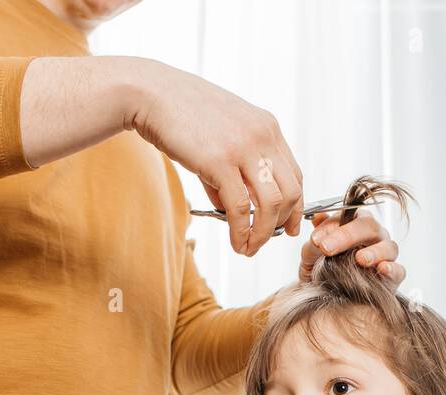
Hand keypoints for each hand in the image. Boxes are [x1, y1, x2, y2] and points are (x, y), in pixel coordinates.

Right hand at [126, 59, 302, 256]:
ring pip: (271, 203)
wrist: (150, 93)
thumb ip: (232, 169)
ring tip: (249, 248)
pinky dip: (241, 231)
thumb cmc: (180, 113)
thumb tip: (230, 208)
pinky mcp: (220, 161)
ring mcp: (243, 147)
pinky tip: (236, 243)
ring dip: (263, 233)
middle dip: (282, 223)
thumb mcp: (219, 135)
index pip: (295, 175)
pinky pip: (240, 207)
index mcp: (267, 127)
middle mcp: (262, 135)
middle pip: (291, 192)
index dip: (295, 206)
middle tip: (266, 241)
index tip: (287, 226)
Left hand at [299, 210, 404, 286]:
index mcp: (353, 225)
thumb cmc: (322, 272)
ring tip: (359, 259)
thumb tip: (318, 218)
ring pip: (389, 246)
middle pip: (369, 225)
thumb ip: (314, 239)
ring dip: (374, 251)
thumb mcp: (311, 256)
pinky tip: (382, 269)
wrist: (326, 299)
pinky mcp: (392, 277)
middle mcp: (373, 237)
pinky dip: (392, 269)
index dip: (332, 226)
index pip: (348, 215)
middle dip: (347, 235)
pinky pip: (399, 270)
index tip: (315, 240)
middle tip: (327, 248)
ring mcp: (385, 255)